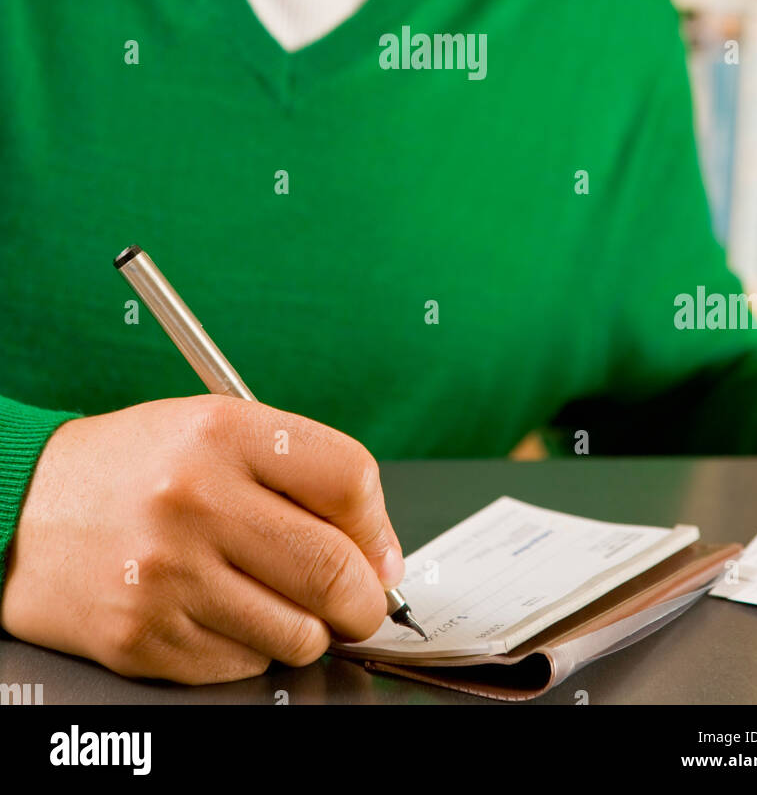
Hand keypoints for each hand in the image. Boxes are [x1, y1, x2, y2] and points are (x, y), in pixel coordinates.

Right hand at [0, 395, 403, 683]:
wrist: (24, 511)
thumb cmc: (135, 468)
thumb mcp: (214, 430)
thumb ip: (299, 474)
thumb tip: (380, 553)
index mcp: (221, 432)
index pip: (348, 478)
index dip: (378, 526)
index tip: (378, 550)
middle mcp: (195, 499)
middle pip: (334, 569)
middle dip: (365, 600)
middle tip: (360, 602)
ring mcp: (168, 575)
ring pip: (298, 634)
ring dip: (307, 630)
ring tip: (276, 602)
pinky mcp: (145, 637)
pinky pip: (243, 666)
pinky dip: (248, 650)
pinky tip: (217, 612)